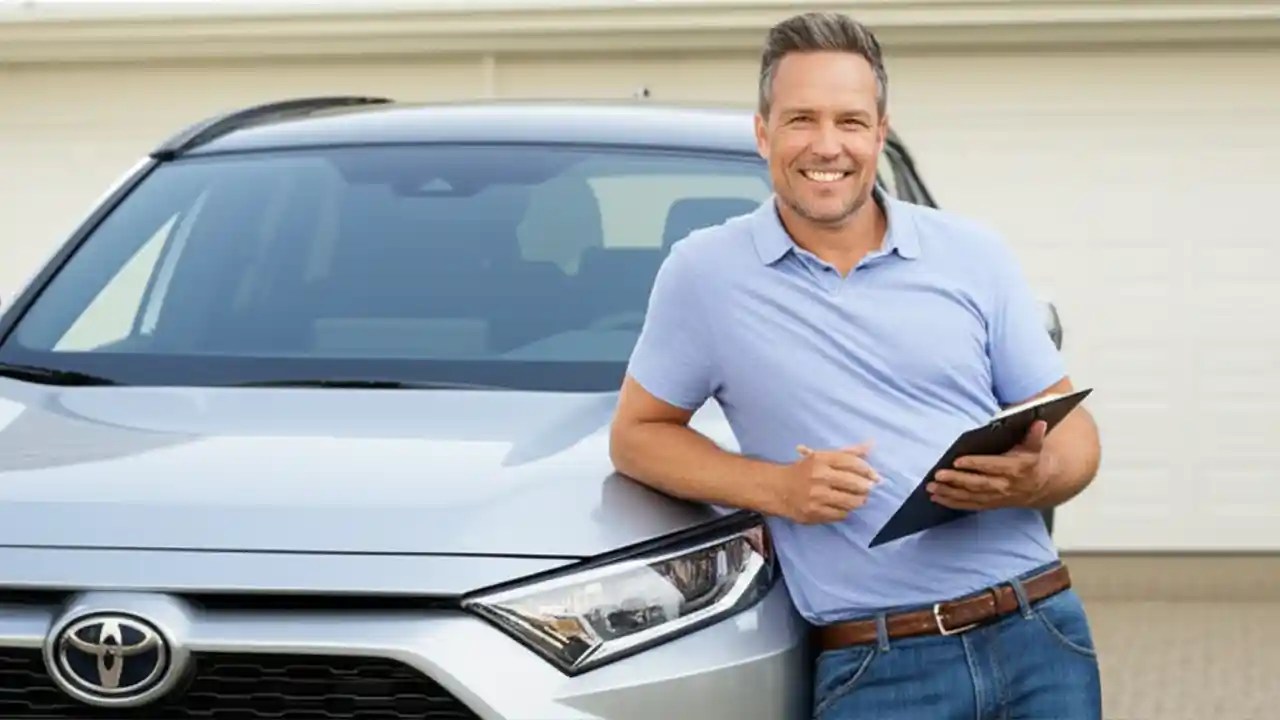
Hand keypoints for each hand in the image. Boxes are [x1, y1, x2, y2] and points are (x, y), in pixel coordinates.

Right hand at [777, 442, 879, 523]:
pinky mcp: (814, 512)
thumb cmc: (803, 471)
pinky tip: (841, 506)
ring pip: (851, 502)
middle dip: (865, 488)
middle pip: (855, 483)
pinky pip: (841, 514)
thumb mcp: (822, 457)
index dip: (867, 470)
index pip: (852, 462)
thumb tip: (871, 444)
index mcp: (821, 459)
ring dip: (858, 501)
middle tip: (866, 489)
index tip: (874, 476)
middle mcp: (819, 477)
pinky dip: (845, 511)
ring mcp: (816, 496)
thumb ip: (847, 452)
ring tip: (856, 499)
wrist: (777, 489)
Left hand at [929, 420, 1055, 510]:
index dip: (975, 464)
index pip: (993, 466)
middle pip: (978, 484)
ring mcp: (996, 497)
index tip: (958, 461)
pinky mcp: (990, 504)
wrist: (1040, 486)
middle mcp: (1005, 485)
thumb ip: (1034, 435)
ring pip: (971, 496)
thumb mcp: (1035, 447)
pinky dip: (953, 503)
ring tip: (932, 488)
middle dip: (957, 480)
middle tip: (938, 475)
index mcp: (1016, 469)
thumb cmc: (1032, 461)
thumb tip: (1038, 422)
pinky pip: (970, 505)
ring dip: (950, 493)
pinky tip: (937, 498)